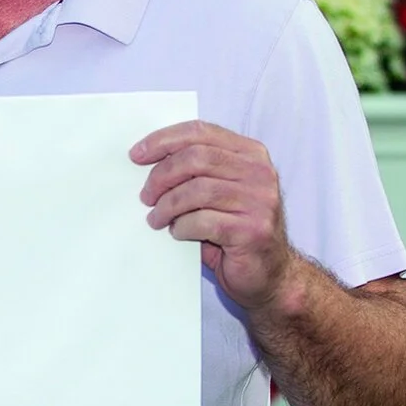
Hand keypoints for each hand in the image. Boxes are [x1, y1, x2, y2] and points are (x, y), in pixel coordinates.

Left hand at [129, 121, 301, 313]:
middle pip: (197, 158)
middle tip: (145, 196)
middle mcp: (259, 173)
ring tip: (157, 219)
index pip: (201, 132)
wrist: (269, 274)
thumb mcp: (218, 193)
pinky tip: (178, 233)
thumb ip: (196, 172)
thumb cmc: (236, 231)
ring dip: (167, 205)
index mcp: (250, 154)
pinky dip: (182, 227)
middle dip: (162, 176)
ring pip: (198, 190)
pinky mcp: (253, 230)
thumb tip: (147, 162)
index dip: (164, 140)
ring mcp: (260, 201)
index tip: (137, 155)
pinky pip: (204, 221)